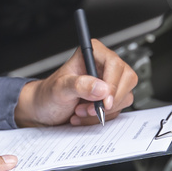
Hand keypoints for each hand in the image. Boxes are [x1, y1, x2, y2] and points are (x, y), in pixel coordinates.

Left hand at [13, 39, 137, 126]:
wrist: (44, 110)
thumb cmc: (48, 94)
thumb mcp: (59, 88)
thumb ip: (79, 85)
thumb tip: (102, 88)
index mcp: (92, 53)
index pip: (115, 65)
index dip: (113, 84)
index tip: (104, 102)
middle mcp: (104, 65)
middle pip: (127, 79)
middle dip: (109, 100)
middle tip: (90, 109)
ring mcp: (109, 82)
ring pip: (124, 97)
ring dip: (103, 111)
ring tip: (81, 111)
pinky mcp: (110, 97)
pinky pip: (118, 109)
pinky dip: (102, 117)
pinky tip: (85, 115)